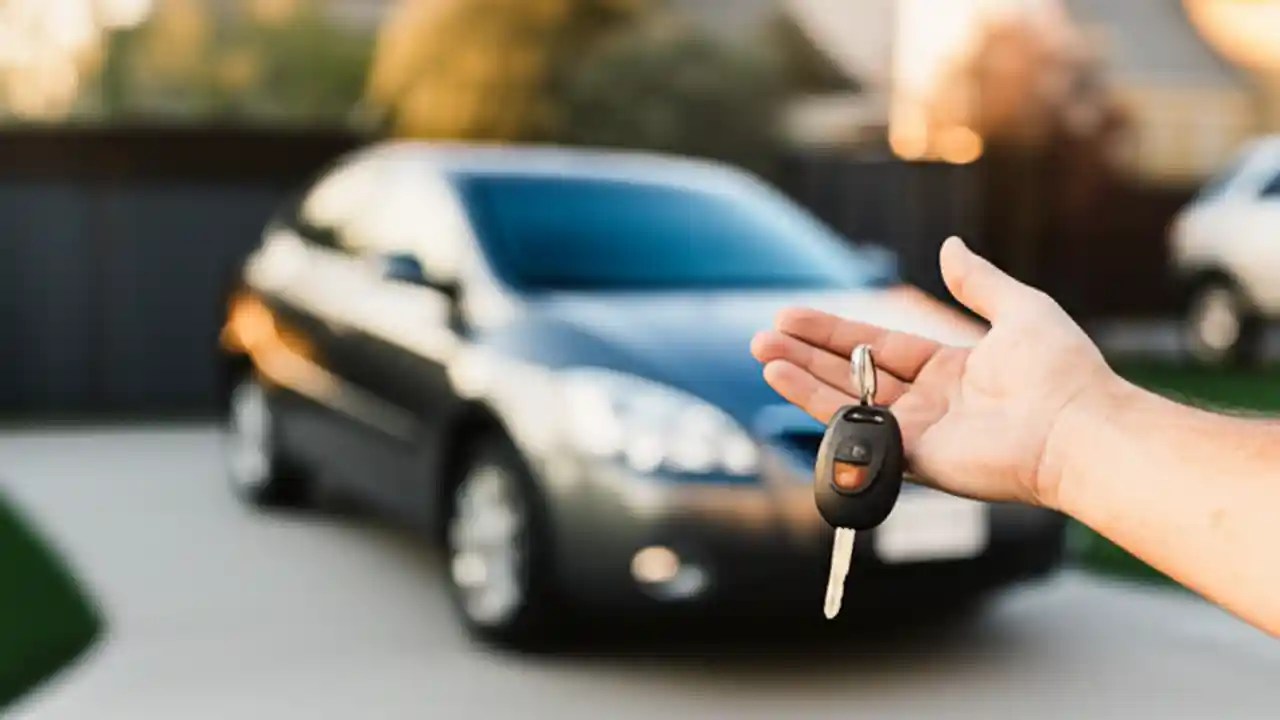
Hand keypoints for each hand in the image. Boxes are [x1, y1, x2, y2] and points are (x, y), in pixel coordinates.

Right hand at [751, 237, 1117, 508]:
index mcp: (952, 368)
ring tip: (764, 356)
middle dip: (806, 353)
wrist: (1078, 428)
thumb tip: (951, 246)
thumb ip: (978, 282)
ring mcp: (919, 433)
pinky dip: (819, 408)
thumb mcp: (1021, 308)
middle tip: (763, 337)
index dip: (835, 330)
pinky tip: (786, 384)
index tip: (793, 315)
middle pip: (852, 373)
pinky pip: (860, 432)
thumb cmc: (1061, 370)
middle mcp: (930, 402)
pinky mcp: (914, 458)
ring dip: (801, 379)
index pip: (878, 344)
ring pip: (847, 402)